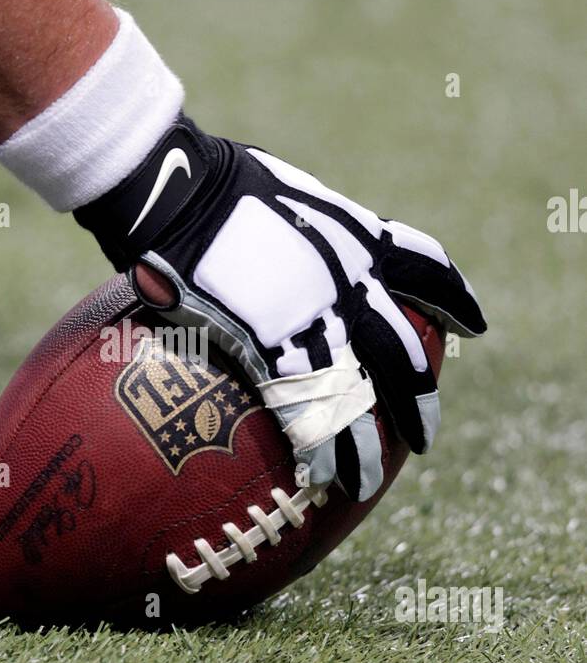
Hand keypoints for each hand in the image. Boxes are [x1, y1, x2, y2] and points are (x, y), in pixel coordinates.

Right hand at [75, 114, 485, 499]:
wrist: (188, 192)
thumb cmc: (215, 180)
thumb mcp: (279, 192)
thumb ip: (293, 224)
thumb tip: (271, 232)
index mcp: (359, 240)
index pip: (427, 271)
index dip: (455, 300)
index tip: (473, 323)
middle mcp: (355, 287)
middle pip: (405, 355)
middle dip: (419, 397)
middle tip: (426, 431)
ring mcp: (322, 324)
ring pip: (364, 400)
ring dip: (370, 448)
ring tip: (370, 482)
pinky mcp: (281, 353)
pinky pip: (311, 416)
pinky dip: (321, 452)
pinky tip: (323, 481)